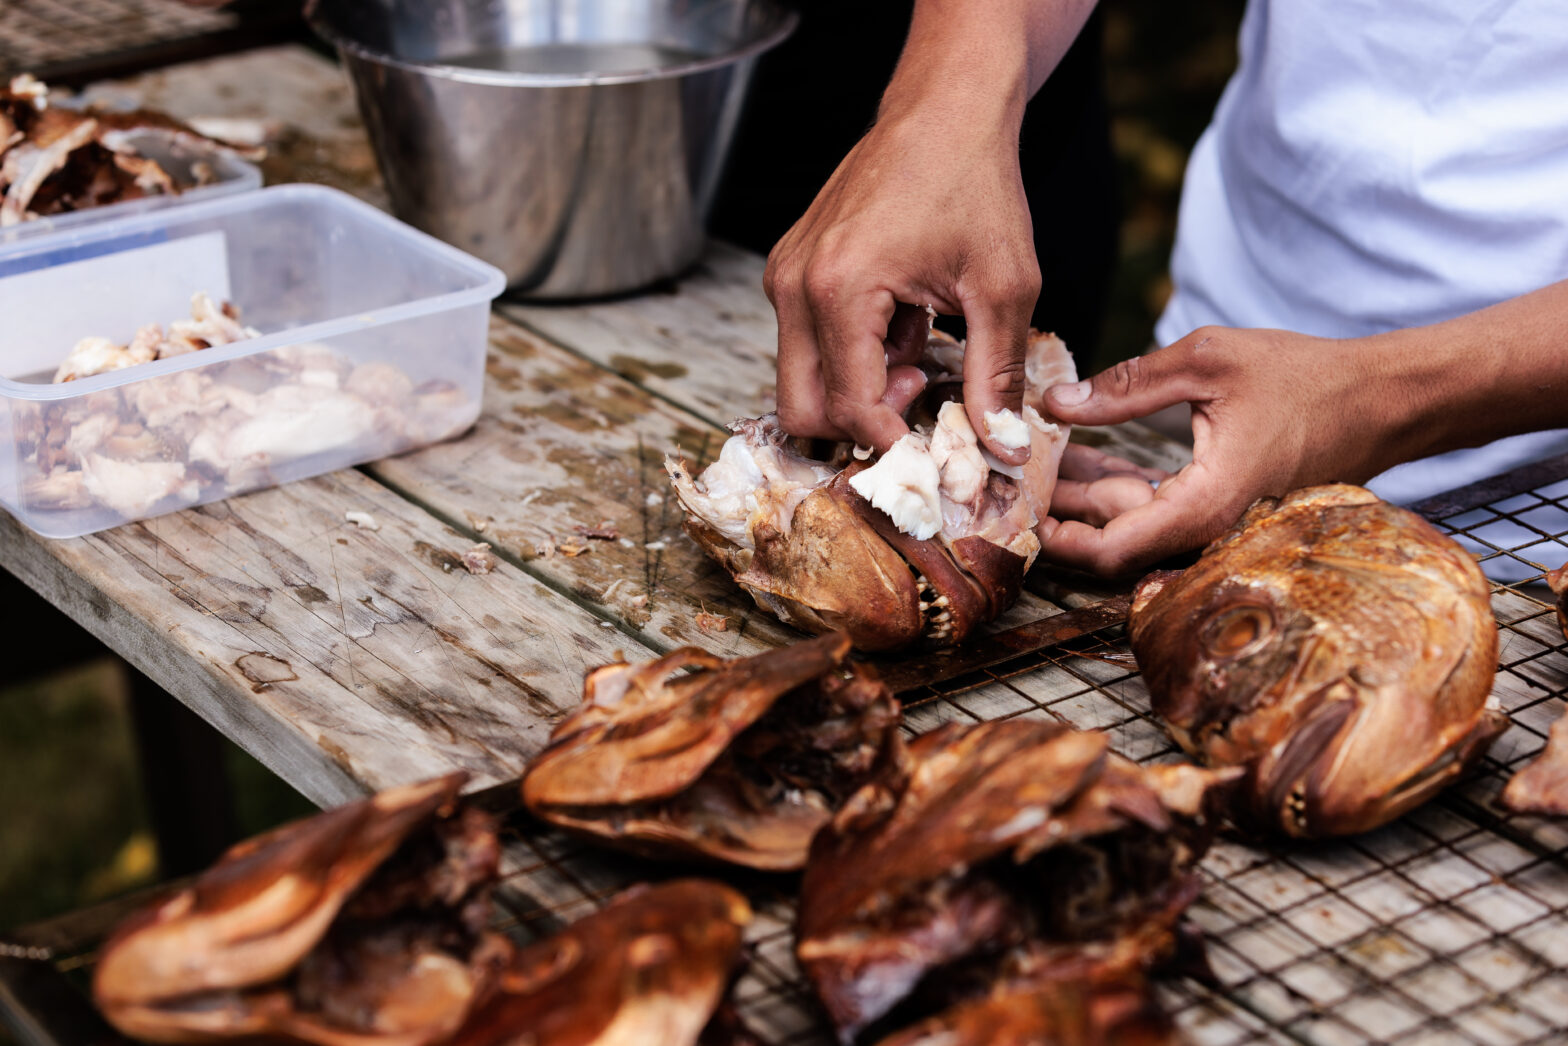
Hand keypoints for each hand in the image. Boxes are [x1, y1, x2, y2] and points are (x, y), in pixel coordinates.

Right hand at [763, 112, 1040, 460]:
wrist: (944, 110)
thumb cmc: (974, 183)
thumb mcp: (1003, 287)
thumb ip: (997, 376)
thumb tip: (1003, 448)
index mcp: (839, 288)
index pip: (847, 406)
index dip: (893, 440)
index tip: (935, 441)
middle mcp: (795, 284)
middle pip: (800, 409)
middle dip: (859, 425)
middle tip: (921, 397)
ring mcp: (785, 275)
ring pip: (801, 380)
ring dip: (858, 388)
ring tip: (920, 349)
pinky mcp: (790, 270)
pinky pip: (806, 344)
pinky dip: (852, 356)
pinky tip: (904, 324)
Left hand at [1036, 326, 1417, 575]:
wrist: (1385, 400)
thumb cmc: (1307, 376)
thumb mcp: (1207, 361)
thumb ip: (1126, 387)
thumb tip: (1055, 403)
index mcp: (1206, 505)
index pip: (1111, 552)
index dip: (1056, 540)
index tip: (1015, 513)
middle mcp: (1212, 530)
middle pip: (1114, 544)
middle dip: (1061, 514)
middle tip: (1013, 477)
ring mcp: (1219, 526)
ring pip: (1133, 527)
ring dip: (1087, 498)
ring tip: (1042, 457)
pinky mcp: (1224, 511)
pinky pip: (1159, 512)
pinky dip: (1122, 489)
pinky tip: (1086, 455)